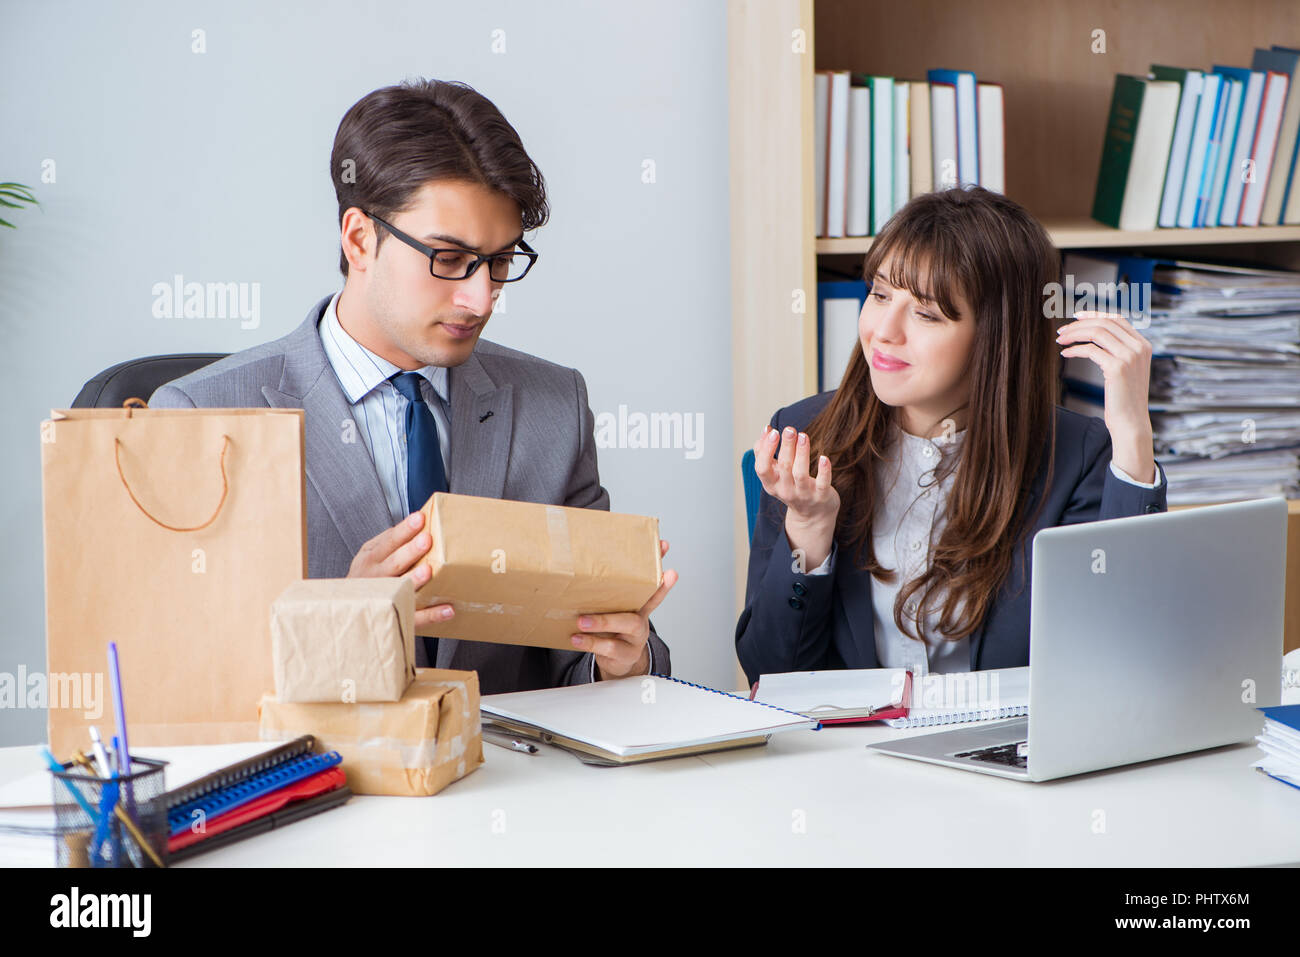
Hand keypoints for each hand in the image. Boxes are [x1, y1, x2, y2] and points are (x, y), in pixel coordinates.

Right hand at [348, 510, 455, 632]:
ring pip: (401, 589)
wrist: (346, 608)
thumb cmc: (366, 575)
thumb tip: (418, 521)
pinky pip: (414, 617)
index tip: (420, 518)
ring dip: (415, 580)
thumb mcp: (370, 554)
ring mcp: (385, 598)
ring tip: (429, 571)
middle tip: (426, 540)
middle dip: (410, 551)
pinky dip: (431, 615)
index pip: (389, 542)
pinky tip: (448, 609)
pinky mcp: (396, 618)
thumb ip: (389, 540)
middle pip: (394, 563)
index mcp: (370, 559)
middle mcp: (376, 578)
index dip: (404, 531)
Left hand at [571, 540, 677, 679]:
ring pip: (625, 627)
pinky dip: (590, 642)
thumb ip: (603, 594)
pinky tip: (576, 638)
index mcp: (638, 608)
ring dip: (601, 623)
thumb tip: (578, 567)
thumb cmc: (613, 631)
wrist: (619, 663)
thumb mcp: (612, 612)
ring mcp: (633, 640)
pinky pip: (608, 648)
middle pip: (640, 607)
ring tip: (581, 622)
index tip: (667, 555)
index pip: (653, 587)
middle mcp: (640, 622)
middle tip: (607, 590)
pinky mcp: (622, 655)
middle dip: (627, 591)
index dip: (661, 574)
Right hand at [753, 425, 839, 569]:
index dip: (766, 450)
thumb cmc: (791, 486)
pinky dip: (824, 471)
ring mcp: (804, 494)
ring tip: (803, 436)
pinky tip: (824, 458)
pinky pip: (822, 484)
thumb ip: (765, 453)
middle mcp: (785, 491)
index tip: (773, 431)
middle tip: (790, 429)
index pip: (762, 468)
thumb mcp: (774, 474)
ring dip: (802, 454)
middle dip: (787, 446)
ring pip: (801, 474)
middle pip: (784, 467)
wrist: (812, 514)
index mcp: (771, 484)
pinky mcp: (821, 496)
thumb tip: (767, 430)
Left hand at [1057, 311, 1156, 483]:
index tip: (1076, 317)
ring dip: (1074, 334)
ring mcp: (1130, 356)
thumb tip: (1095, 336)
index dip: (1095, 314)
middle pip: (1105, 322)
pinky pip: (1090, 350)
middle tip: (1061, 331)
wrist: (1130, 423)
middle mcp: (1139, 347)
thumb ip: (1118, 351)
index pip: (1117, 318)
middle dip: (1079, 324)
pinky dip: (1074, 350)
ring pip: (1097, 332)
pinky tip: (1065, 354)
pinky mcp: (1117, 368)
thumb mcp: (1125, 370)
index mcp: (1143, 345)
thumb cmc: (1123, 399)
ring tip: (1060, 341)